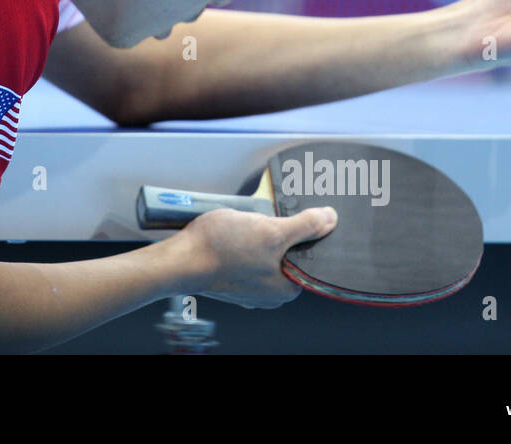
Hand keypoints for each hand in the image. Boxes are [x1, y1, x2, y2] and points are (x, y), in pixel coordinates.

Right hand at [179, 205, 337, 308]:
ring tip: (247, 223)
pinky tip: (234, 230)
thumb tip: (330, 219)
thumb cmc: (223, 250)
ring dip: (259, 233)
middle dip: (280, 231)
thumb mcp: (272, 232)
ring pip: (264, 251)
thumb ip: (305, 226)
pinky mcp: (230, 275)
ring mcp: (248, 285)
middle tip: (267, 217)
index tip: (300, 217)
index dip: (307, 234)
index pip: (310, 258)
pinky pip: (246, 254)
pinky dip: (242, 240)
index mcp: (286, 289)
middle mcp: (269, 293)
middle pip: (286, 253)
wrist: (181, 258)